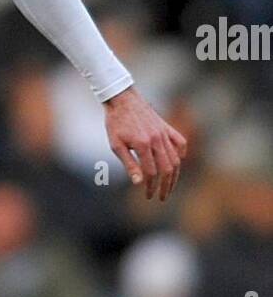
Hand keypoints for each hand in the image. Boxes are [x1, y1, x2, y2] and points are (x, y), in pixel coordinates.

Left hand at [104, 85, 186, 200]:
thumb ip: (129, 164)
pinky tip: (178, 163)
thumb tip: (138, 183)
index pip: (152, 173)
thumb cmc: (116, 123)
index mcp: (143, 145)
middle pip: (167, 169)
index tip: (148, 195)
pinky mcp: (166, 127)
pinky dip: (181, 154)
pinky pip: (180, 142)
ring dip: (174, 175)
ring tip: (169, 187)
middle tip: (161, 197)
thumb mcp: (116, 145)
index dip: (151, 186)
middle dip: (166, 186)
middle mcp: (157, 139)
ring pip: (176, 158)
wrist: (122, 99)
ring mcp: (164, 133)